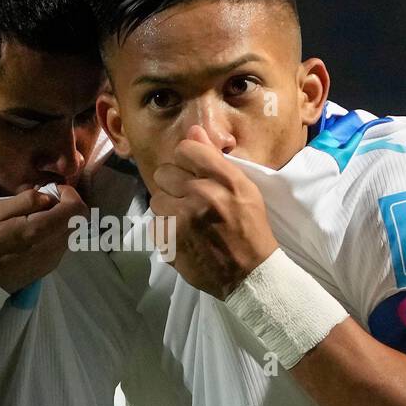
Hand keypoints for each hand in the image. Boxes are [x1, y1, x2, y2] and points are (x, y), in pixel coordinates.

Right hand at [0, 185, 87, 292]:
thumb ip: (25, 200)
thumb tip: (48, 196)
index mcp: (40, 231)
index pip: (78, 210)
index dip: (70, 194)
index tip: (52, 191)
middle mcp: (53, 247)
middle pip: (78, 221)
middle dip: (66, 206)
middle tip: (43, 202)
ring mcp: (53, 260)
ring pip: (71, 233)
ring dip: (60, 220)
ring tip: (36, 218)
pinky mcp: (49, 267)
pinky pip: (62, 244)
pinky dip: (54, 234)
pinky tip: (33, 234)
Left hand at [149, 127, 278, 299]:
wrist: (250, 274)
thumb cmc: (250, 228)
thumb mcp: (243, 189)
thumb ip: (214, 159)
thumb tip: (192, 131)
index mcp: (225, 179)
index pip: (186, 149)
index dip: (187, 161)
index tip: (193, 173)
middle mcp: (202, 194)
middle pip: (164, 173)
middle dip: (174, 186)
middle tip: (189, 200)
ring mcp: (183, 220)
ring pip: (156, 200)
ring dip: (168, 209)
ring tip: (187, 221)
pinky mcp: (170, 242)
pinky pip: (155, 225)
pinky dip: (166, 231)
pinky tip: (183, 237)